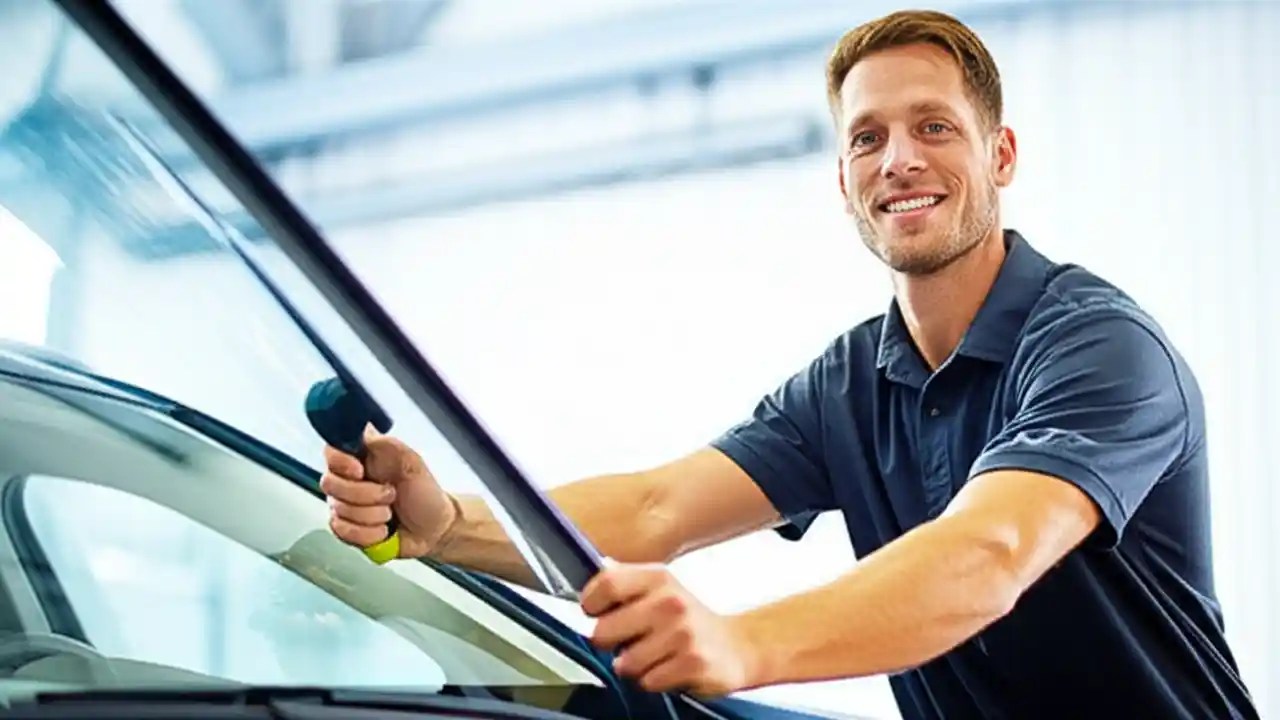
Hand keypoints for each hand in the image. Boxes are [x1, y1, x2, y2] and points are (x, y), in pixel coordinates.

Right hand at [320, 427, 458, 558]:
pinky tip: (383, 530)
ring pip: (339, 511)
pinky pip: (343, 532)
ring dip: (372, 516)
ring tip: (391, 513)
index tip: (359, 471)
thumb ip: (386, 445)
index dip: (340, 463)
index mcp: (361, 459)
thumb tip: (364, 428)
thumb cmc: (425, 493)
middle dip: (365, 494)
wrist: (434, 528)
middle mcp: (348, 481)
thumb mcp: (412, 463)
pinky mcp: (348, 530)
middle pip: (330, 484)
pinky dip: (368, 534)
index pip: (331, 453)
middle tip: (390, 494)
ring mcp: (345, 506)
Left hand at [581, 562, 760, 696]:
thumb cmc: (688, 620)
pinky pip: (648, 681)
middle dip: (608, 643)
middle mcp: (671, 602)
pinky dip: (652, 681)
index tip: (594, 613)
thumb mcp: (660, 590)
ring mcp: (683, 633)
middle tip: (624, 642)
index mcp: (659, 578)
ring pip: (625, 663)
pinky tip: (667, 668)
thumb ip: (625, 585)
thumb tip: (587, 586)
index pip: (606, 584)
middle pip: (605, 630)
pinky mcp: (693, 663)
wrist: (737, 646)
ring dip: (632, 667)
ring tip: (651, 657)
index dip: (591, 604)